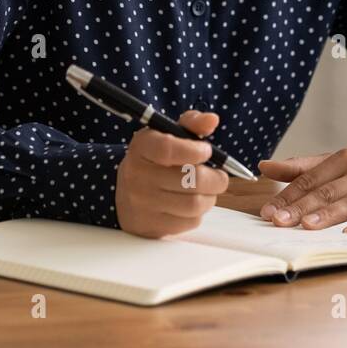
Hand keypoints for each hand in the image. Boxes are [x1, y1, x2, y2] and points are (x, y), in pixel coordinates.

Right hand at [116, 109, 230, 238]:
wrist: (127, 194)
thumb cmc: (156, 160)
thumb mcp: (168, 136)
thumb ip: (191, 124)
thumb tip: (212, 120)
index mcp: (141, 147)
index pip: (169, 149)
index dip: (195, 151)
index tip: (207, 151)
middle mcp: (137, 176)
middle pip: (191, 180)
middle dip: (215, 179)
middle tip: (219, 176)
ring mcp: (142, 204)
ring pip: (194, 204)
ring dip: (210, 197)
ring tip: (206, 191)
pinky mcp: (151, 227)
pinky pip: (190, 222)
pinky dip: (198, 214)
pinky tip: (189, 205)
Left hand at [256, 148, 346, 235]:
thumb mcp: (339, 164)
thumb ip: (302, 168)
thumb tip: (264, 166)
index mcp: (344, 159)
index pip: (310, 179)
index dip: (287, 196)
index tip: (267, 212)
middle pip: (327, 191)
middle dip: (300, 207)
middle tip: (278, 221)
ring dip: (328, 216)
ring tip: (306, 226)